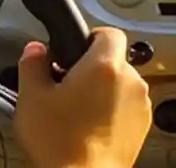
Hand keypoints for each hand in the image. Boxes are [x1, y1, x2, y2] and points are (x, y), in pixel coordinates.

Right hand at [14, 27, 151, 167]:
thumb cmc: (61, 144)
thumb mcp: (32, 97)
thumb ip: (32, 63)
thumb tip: (35, 50)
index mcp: (104, 66)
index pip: (108, 32)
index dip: (89, 37)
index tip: (74, 50)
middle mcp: (130, 82)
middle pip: (114, 59)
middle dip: (92, 68)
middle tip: (67, 84)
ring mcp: (140, 106)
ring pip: (122, 84)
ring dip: (104, 90)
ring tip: (78, 110)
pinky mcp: (143, 127)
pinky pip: (128, 106)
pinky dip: (114, 110)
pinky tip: (91, 126)